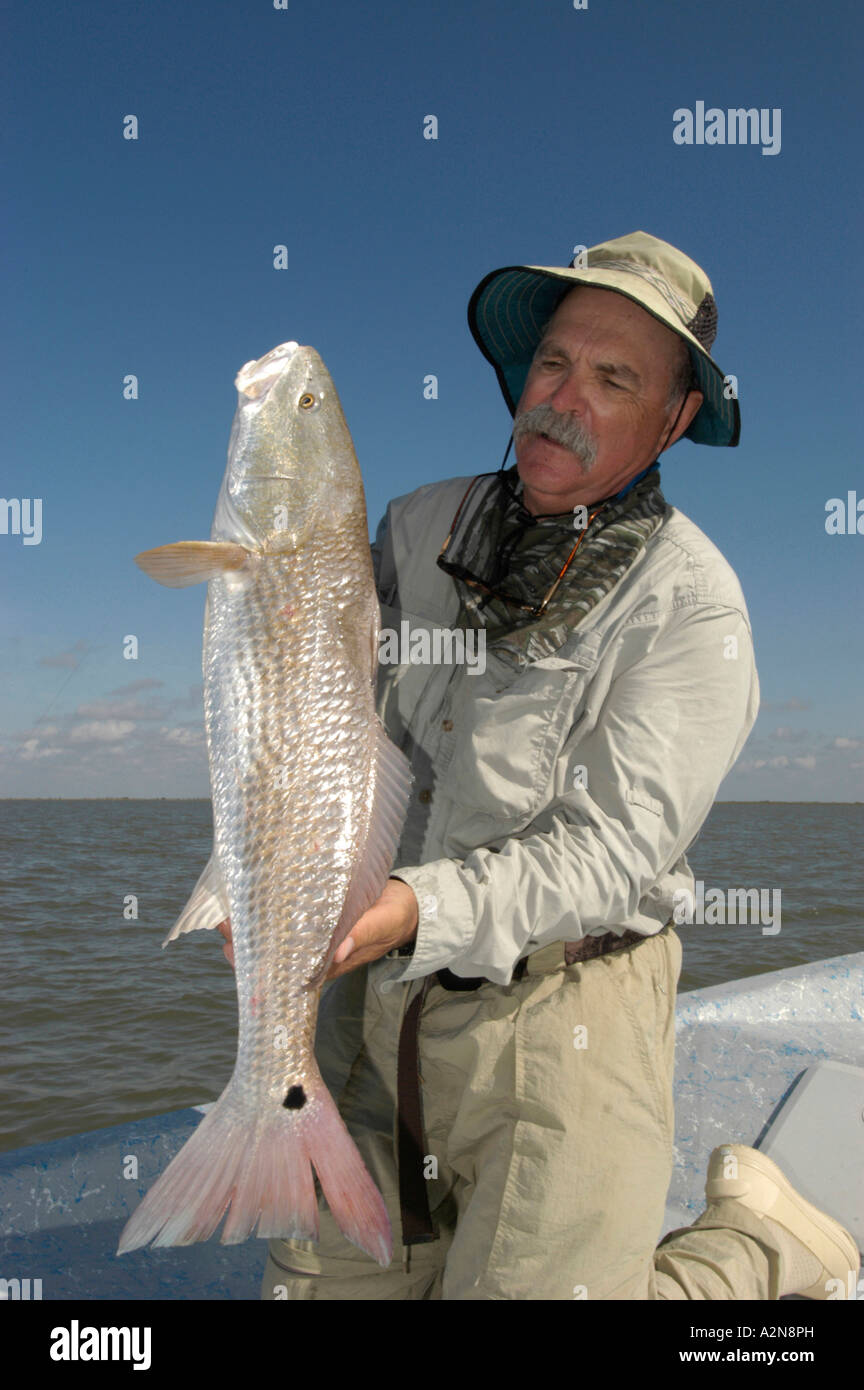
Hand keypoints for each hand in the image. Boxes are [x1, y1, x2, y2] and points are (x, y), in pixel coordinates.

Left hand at [213, 879, 418, 980]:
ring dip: (250, 926)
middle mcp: (313, 954)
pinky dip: (267, 910)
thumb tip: (335, 953)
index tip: (232, 949)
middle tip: (222, 920)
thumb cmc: (394, 918)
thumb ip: (361, 934)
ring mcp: (313, 939)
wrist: (409, 907)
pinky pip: (287, 920)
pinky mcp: (316, 920)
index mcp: (326, 963)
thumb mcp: (381, 924)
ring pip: (274, 939)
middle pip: (270, 955)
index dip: (255, 964)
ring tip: (225, 908)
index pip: (282, 970)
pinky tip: (250, 894)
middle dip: (243, 942)